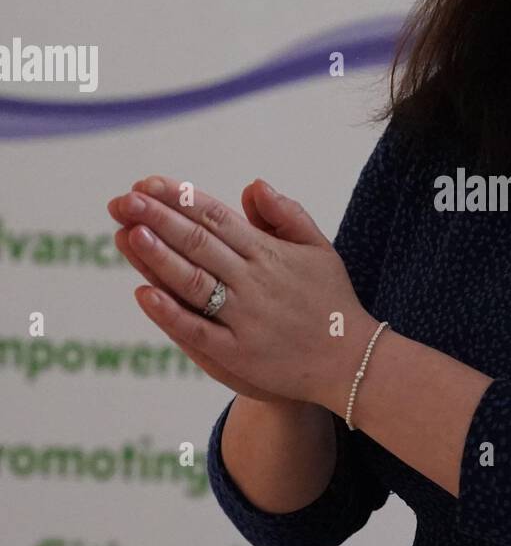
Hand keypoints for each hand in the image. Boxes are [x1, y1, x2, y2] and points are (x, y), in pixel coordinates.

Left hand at [107, 176, 377, 411]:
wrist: (351, 361)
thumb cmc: (331, 301)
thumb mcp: (318, 249)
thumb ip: (286, 215)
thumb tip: (252, 185)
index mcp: (269, 253)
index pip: (216, 217)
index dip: (179, 199)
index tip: (147, 184)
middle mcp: (254, 281)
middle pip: (198, 243)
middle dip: (157, 218)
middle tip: (122, 200)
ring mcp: (244, 318)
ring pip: (194, 282)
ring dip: (159, 257)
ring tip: (128, 232)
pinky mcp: (238, 353)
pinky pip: (198, 331)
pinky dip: (170, 313)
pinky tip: (144, 294)